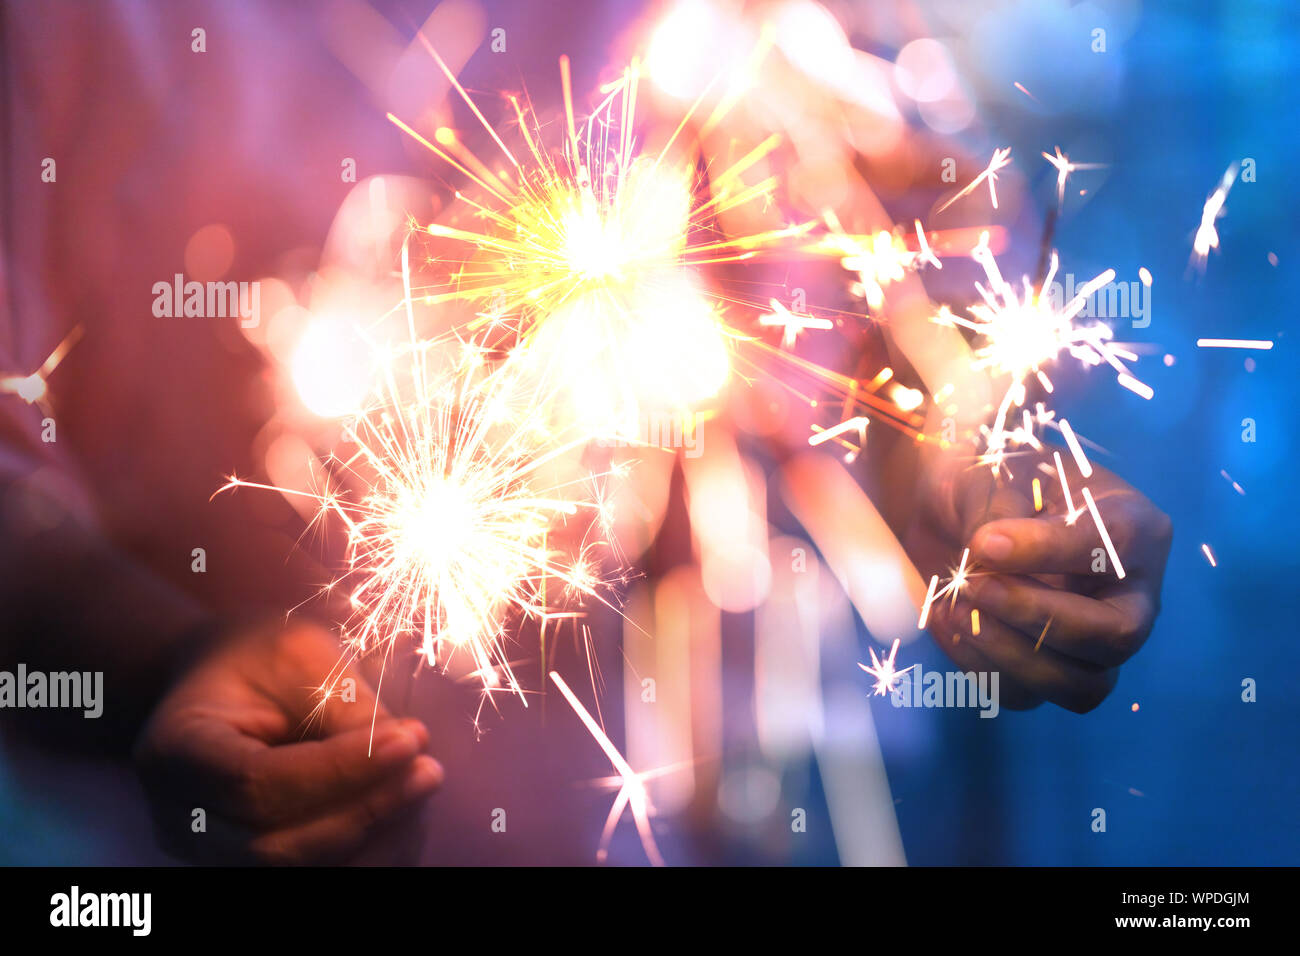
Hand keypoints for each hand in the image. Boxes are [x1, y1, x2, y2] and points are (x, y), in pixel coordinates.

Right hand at [135, 619, 441, 863]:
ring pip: (302, 872)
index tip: (407, 741)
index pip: (256, 784)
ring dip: (377, 836)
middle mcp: (182, 819)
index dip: (339, 772)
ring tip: (421, 783)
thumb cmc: (258, 662)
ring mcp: (213, 856)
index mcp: (175, 752)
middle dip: (366, 811)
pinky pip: (321, 873)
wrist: (219, 687)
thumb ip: (343, 705)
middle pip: (276, 846)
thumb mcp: (299, 657)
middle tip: (428, 769)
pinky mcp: (253, 868)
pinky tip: (407, 810)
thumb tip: (407, 753)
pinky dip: (372, 851)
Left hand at [910, 445, 1171, 712]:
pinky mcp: (1046, 669)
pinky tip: (944, 620)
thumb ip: (997, 510)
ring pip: (1081, 687)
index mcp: (1132, 528)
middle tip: (973, 585)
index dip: (1047, 552)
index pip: (1113, 548)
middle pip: (1118, 638)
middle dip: (1037, 617)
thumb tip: (989, 555)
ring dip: (1010, 655)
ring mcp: (1092, 642)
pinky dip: (977, 666)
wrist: (946, 509)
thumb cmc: (985, 481)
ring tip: (955, 608)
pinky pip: (1024, 696)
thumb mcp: (990, 475)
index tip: (983, 541)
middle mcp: (1128, 594)